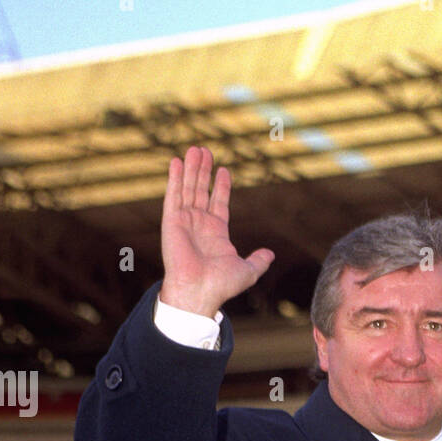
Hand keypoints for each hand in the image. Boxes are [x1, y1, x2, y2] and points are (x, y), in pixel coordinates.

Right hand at [160, 146, 274, 316]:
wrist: (199, 291)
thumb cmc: (221, 285)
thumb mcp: (248, 271)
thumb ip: (258, 261)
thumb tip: (270, 254)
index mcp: (216, 233)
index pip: (219, 203)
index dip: (221, 186)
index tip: (224, 170)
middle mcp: (199, 225)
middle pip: (201, 191)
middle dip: (203, 171)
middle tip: (205, 150)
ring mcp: (185, 222)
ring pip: (188, 188)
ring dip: (191, 169)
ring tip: (195, 149)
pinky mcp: (171, 221)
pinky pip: (173, 195)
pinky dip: (174, 178)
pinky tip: (175, 162)